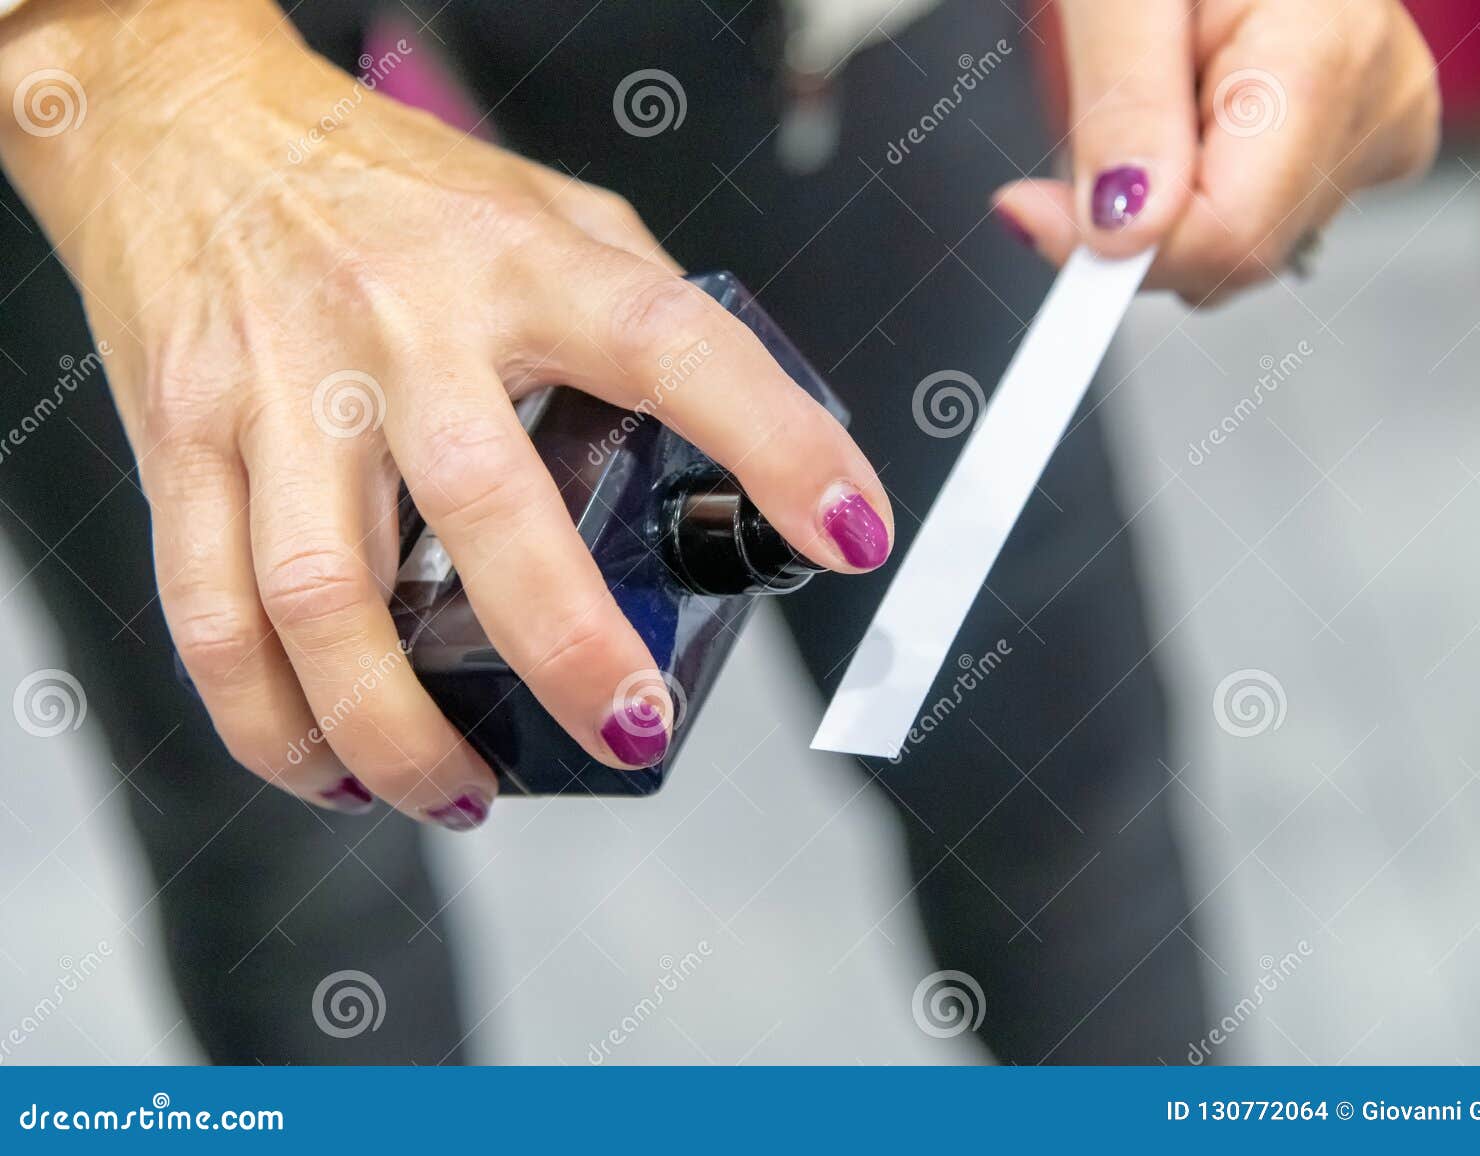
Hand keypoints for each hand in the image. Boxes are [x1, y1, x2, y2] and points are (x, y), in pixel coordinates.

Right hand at [0, 0, 892, 826]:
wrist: (181, 128)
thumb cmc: (378, 179)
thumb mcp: (541, 208)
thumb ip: (636, 302)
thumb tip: (741, 420)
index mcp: (519, 265)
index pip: (672, 344)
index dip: (773, 440)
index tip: (848, 532)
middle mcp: (401, 326)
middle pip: (492, 506)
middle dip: (571, 650)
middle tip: (629, 728)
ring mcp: (283, 389)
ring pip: (327, 597)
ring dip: (398, 730)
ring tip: (463, 793)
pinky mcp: (184, 442)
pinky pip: (212, 611)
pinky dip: (269, 721)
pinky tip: (328, 766)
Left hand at [993, 0, 1440, 302]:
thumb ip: (1127, 105)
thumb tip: (1122, 231)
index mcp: (1330, 51)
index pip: (1232, 235)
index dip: (1123, 247)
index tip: (1036, 212)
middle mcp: (1377, 103)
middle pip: (1235, 254)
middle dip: (1139, 221)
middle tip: (1097, 124)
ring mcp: (1376, 128)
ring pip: (1237, 248)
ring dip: (1163, 202)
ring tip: (1161, 87)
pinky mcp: (1355, 145)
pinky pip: (1253, 218)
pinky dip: (1194, 188)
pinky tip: (1192, 110)